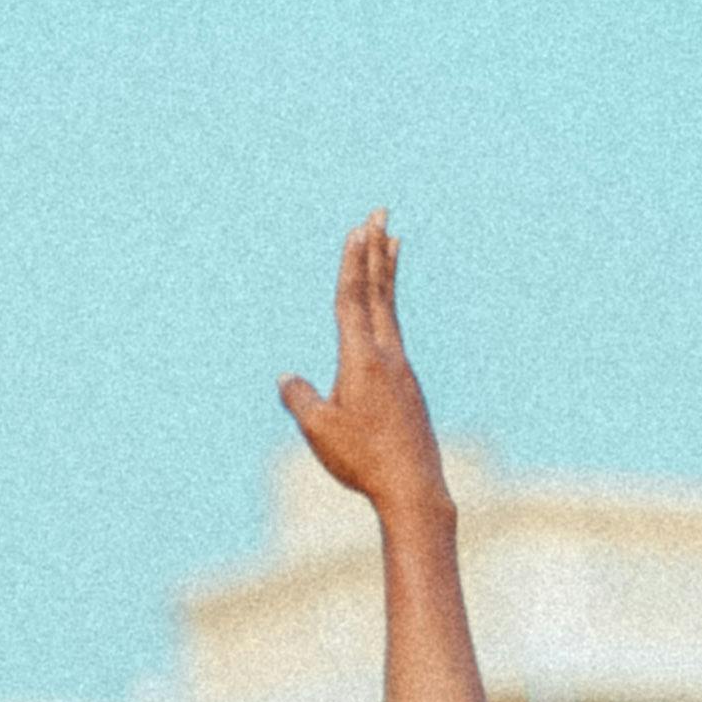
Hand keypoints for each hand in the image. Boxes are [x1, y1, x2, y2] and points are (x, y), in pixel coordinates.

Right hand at [279, 212, 447, 521]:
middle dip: (376, 250)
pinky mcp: (408, 388)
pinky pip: (395, 334)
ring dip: (387, 274)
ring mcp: (402, 371)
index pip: (353, 300)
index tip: (359, 229)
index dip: (353, 263)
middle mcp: (387, 356)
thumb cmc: (363, 460)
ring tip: (393, 243)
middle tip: (381, 212)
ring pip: (391, 311)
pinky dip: (389, 309)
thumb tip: (287, 377)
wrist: (414, 489)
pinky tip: (384, 314)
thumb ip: (300, 398)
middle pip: (379, 293)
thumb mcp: (319, 430)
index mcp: (362, 359)